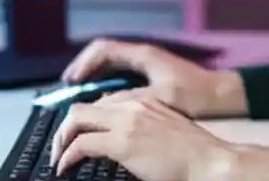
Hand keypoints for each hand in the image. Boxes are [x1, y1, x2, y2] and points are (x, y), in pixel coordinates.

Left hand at [50, 94, 234, 180]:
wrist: (210, 162)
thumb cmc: (195, 154)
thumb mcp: (167, 131)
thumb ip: (145, 128)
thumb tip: (126, 144)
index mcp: (145, 101)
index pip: (102, 103)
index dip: (85, 121)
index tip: (78, 136)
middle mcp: (133, 105)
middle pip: (83, 107)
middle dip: (65, 128)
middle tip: (60, 148)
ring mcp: (126, 121)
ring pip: (77, 120)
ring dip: (62, 140)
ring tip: (59, 158)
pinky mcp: (122, 142)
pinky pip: (81, 144)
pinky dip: (67, 155)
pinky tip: (65, 167)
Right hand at [61, 38, 246, 117]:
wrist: (219, 95)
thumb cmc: (194, 95)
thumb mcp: (159, 99)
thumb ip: (130, 100)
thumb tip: (101, 104)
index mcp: (143, 54)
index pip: (104, 49)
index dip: (84, 63)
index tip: (72, 80)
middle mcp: (142, 53)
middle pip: (104, 52)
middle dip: (84, 67)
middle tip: (69, 85)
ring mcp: (147, 61)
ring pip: (111, 61)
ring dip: (94, 73)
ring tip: (80, 91)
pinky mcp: (151, 72)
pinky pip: (121, 70)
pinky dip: (107, 80)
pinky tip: (102, 96)